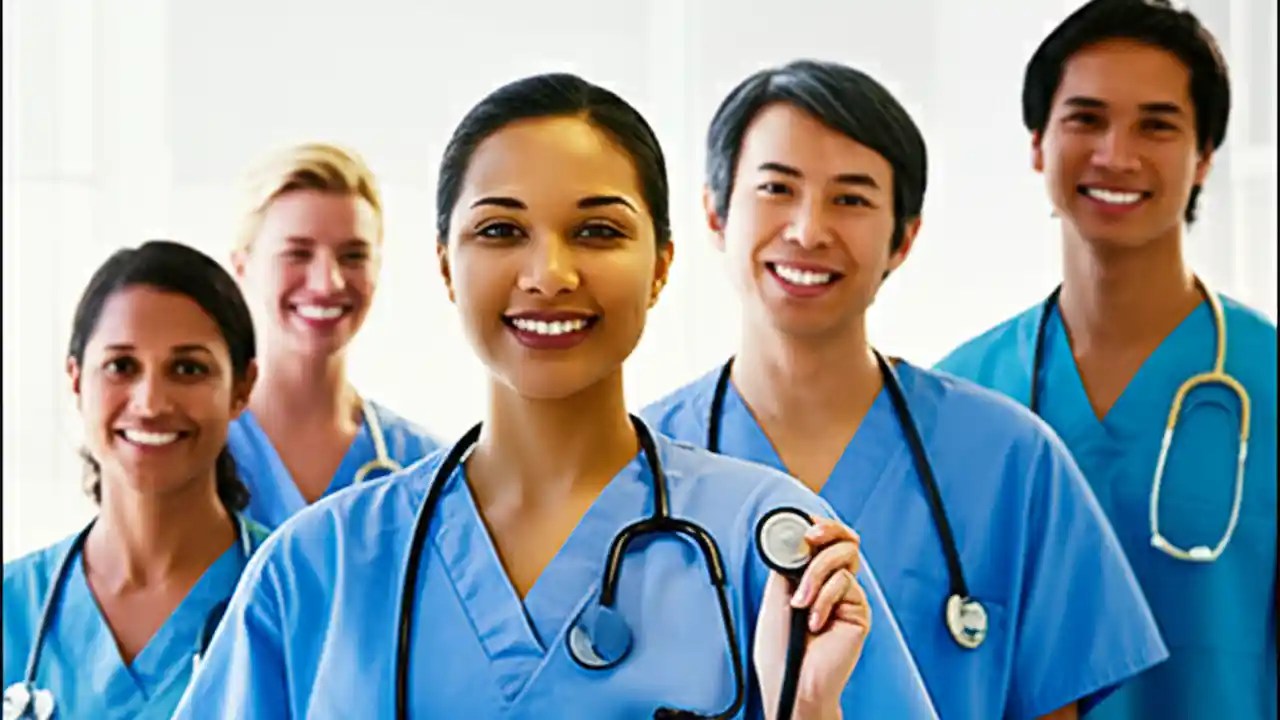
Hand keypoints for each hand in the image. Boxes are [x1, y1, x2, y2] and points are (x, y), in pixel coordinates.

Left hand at [754, 518, 869, 719]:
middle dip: (828, 531)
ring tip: (800, 602)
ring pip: (844, 557)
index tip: (806, 521)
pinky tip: (814, 623)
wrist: (790, 679)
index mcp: (810, 575)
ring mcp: (847, 596)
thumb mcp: (776, 595)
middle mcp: (831, 582)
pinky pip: (846, 585)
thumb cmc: (779, 646)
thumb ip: (788, 564)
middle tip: (810, 538)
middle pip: (844, 540)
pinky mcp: (859, 611)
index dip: (818, 524)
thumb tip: (795, 535)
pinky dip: (823, 600)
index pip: (823, 539)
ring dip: (816, 574)